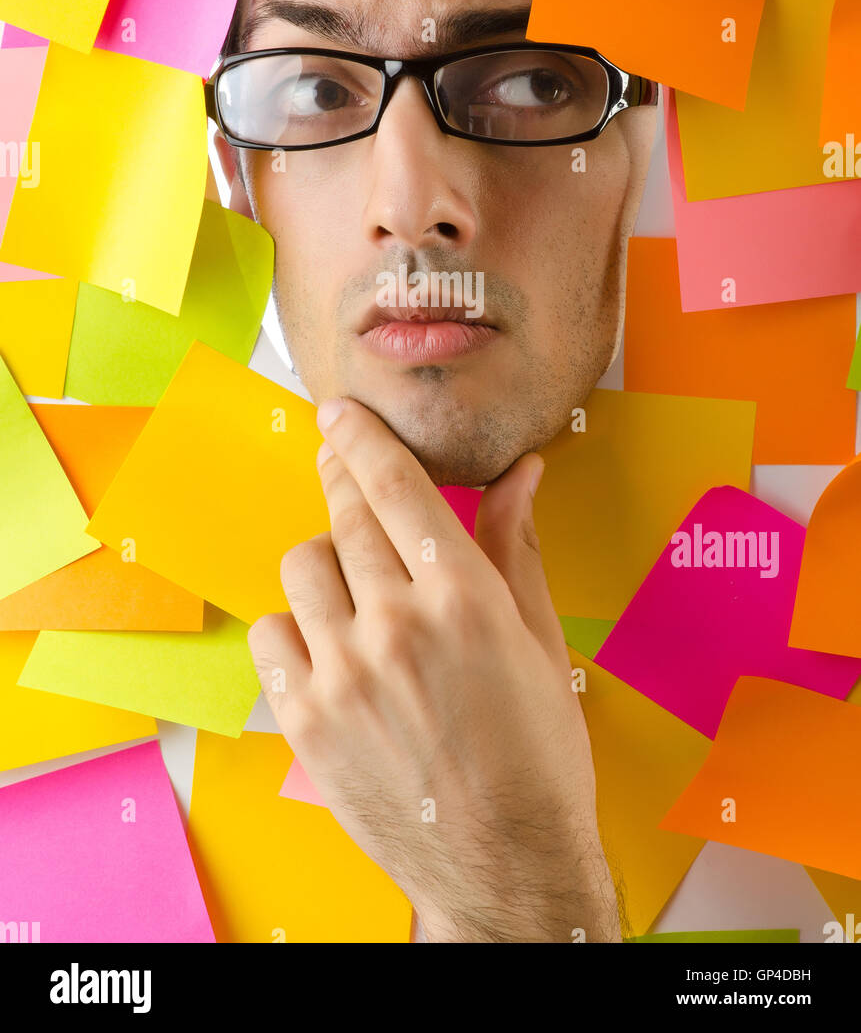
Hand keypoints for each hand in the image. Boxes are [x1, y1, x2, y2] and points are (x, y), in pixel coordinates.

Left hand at [248, 396, 620, 943]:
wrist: (504, 866)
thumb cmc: (538, 756)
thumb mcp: (540, 643)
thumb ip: (516, 547)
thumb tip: (521, 473)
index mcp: (463, 598)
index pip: (394, 486)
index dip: (361, 438)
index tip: (340, 414)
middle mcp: (397, 625)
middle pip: (344, 516)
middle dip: (343, 482)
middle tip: (345, 472)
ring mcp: (342, 674)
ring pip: (302, 567)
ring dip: (327, 563)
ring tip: (356, 591)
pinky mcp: (305, 720)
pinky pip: (271, 635)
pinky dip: (294, 627)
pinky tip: (328, 645)